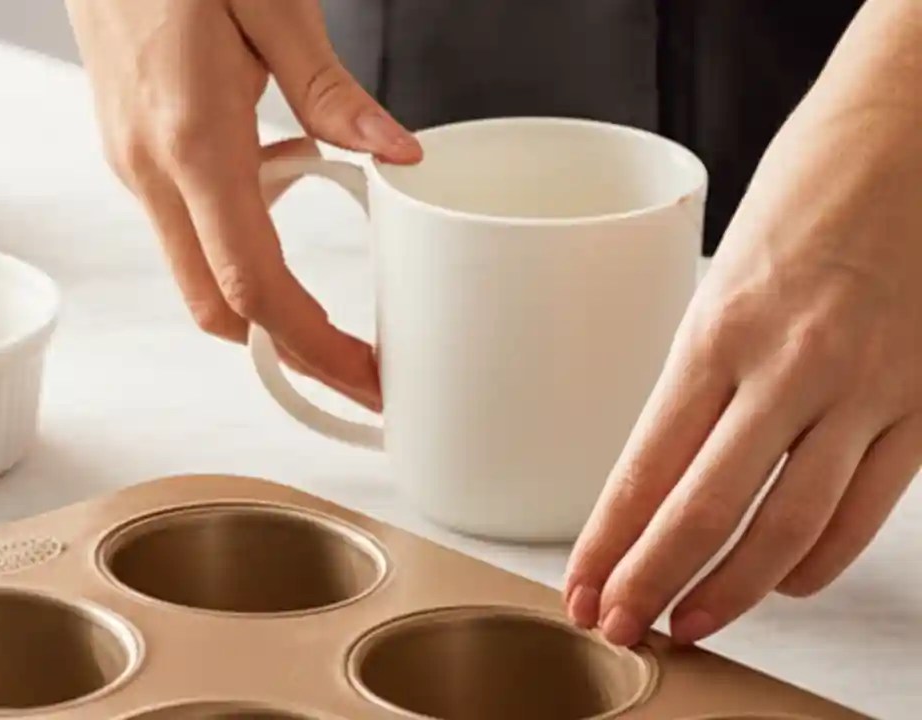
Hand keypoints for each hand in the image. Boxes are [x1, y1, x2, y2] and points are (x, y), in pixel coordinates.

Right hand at [65, 0, 421, 408]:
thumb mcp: (273, 6)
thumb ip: (331, 93)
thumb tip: (397, 155)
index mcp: (192, 138)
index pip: (251, 282)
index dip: (310, 345)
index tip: (361, 376)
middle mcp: (151, 169)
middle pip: (215, 306)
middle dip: (287, 353)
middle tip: (356, 367)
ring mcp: (133, 166)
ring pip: (198, 273)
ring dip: (264, 301)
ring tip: (334, 300)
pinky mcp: (132, 153)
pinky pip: (187, 227)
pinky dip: (240, 244)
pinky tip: (284, 191)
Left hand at [564, 0, 921, 646]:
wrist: (915, 133)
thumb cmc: (810, 188)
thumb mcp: (725, 274)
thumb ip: (703, 371)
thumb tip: (667, 459)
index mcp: (720, 328)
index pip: (647, 466)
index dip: (609, 541)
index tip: (582, 586)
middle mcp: (791, 367)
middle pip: (708, 511)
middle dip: (654, 582)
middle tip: (621, 627)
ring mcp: (868, 389)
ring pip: (791, 528)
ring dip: (734, 589)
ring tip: (691, 622)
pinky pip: (869, 508)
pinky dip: (821, 558)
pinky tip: (787, 579)